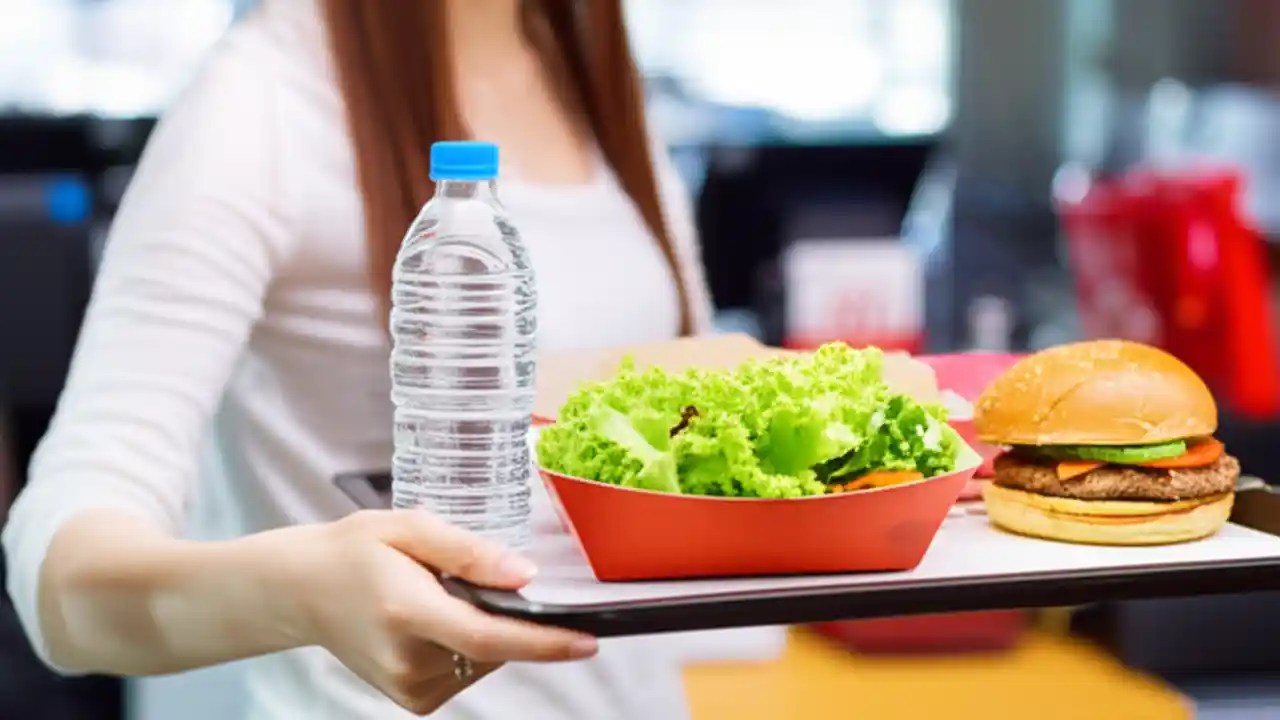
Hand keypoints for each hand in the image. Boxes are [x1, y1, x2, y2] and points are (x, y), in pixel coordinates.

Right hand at [284, 509, 596, 714]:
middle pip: (493, 646)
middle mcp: (408, 659)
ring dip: (483, 630)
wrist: (301, 591)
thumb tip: (525, 576)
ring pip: (484, 660)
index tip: (587, 640)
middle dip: (502, 613)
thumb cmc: (354, 551)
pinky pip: (468, 672)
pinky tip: (435, 622)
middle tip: (459, 579)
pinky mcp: (413, 700)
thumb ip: (469, 552)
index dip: (544, 643)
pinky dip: (468, 648)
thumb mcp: (409, 528)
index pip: (488, 637)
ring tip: (435, 597)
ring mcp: (408, 686)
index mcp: (407, 611)